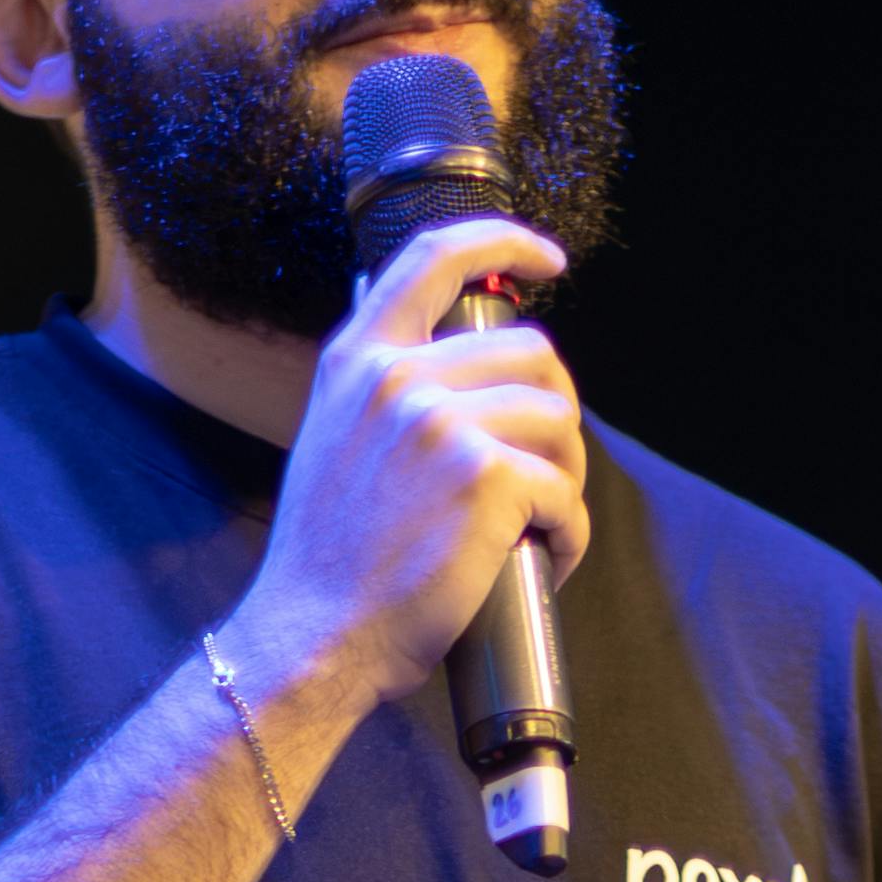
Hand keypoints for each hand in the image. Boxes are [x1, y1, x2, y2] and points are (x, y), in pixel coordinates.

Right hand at [244, 218, 591, 714]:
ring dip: (568, 477)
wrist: (312, 638)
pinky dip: (569, 536)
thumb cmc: (329, 564)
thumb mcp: (333, 442)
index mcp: (361, 361)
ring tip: (543, 524)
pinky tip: (544, 561)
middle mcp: (401, 378)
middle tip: (546, 472)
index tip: (547, 260)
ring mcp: (445, 425)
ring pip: (560, 421)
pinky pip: (565, 495)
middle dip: (556, 413)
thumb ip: (382, 396)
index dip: (504, 243)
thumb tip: (456, 378)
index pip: (437, 256)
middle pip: (533, 354)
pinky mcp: (487, 480)